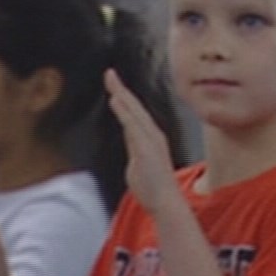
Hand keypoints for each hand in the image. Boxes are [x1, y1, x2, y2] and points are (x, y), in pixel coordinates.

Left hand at [104, 69, 183, 217]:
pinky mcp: (146, 147)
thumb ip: (134, 150)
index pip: (135, 114)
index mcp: (150, 138)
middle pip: (135, 107)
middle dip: (121, 89)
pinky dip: (124, 111)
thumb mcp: (138, 165)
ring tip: (111, 79)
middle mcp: (153, 135)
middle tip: (109, 73)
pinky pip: (133, 124)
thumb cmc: (153, 188)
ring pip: (134, 112)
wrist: (166, 202)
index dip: (124, 98)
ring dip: (122, 94)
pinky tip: (115, 100)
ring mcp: (151, 140)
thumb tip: (130, 143)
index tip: (113, 85)